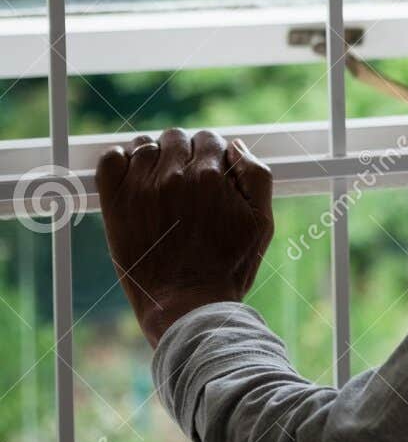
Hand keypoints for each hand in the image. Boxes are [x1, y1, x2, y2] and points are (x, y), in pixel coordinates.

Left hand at [95, 129, 274, 348]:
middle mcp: (176, 176)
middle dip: (183, 152)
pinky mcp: (116, 203)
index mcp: (212, 176)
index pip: (209, 139)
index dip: (211, 153)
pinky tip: (131, 177)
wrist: (187, 303)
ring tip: (158, 181)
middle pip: (176, 137)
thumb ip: (256, 176)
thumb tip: (236, 146)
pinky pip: (110, 159)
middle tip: (185, 179)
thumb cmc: (228, 266)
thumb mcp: (262, 221)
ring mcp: (142, 188)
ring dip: (152, 156)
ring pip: (144, 145)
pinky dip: (119, 160)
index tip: (208, 172)